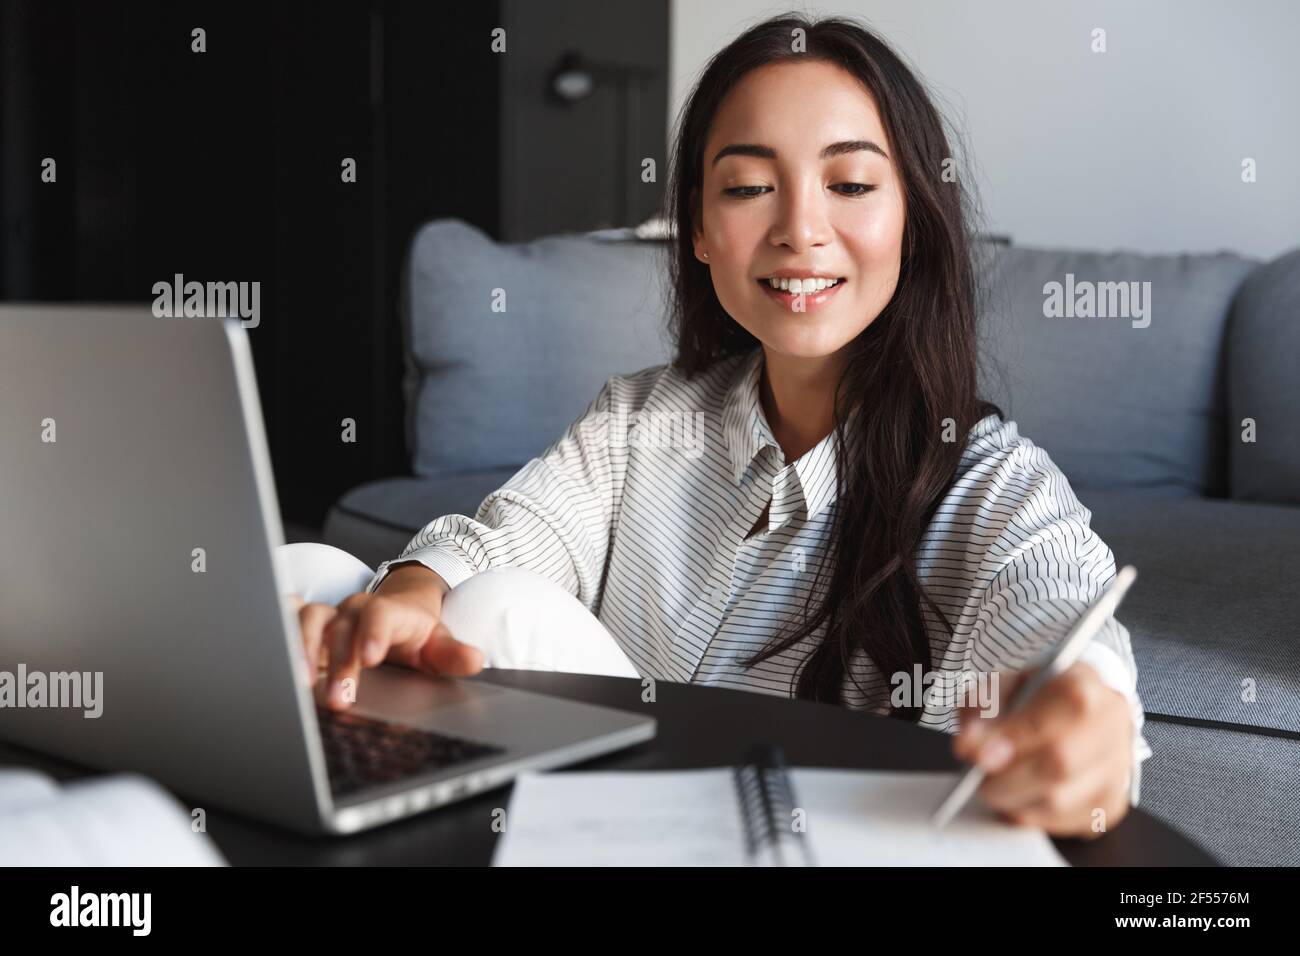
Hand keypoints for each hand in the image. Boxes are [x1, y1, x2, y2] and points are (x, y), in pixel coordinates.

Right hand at [288, 567, 483, 710]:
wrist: (395, 614)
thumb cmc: (414, 634)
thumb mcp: (436, 644)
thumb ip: (453, 654)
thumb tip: (475, 660)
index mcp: (387, 612)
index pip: (381, 615)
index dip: (374, 633)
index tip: (371, 657)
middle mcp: (353, 611)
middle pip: (341, 628)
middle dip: (339, 662)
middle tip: (340, 699)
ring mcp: (327, 617)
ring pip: (307, 621)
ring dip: (302, 650)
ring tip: (302, 685)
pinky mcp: (307, 629)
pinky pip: (285, 620)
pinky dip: (275, 631)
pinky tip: (268, 656)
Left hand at [951, 662, 1132, 837]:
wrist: (1083, 709)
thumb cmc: (1039, 696)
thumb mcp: (1003, 684)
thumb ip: (981, 704)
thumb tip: (968, 742)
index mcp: (1083, 685)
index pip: (1048, 719)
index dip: (1011, 742)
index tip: (977, 757)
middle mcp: (1111, 726)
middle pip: (1058, 765)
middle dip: (1007, 778)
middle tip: (978, 779)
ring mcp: (1118, 767)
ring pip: (1060, 801)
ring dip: (1014, 800)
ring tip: (994, 788)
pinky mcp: (1113, 803)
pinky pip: (1064, 822)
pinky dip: (1031, 816)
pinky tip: (1019, 798)